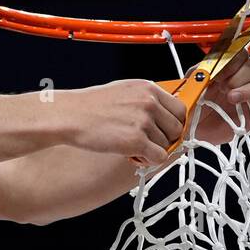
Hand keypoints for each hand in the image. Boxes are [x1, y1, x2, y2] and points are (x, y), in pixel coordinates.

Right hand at [59, 79, 187, 162]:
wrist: (70, 115)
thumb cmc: (90, 106)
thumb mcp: (124, 90)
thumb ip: (146, 99)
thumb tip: (163, 112)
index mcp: (148, 89)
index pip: (180, 109)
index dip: (173, 123)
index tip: (165, 131)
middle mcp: (149, 103)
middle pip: (177, 128)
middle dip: (165, 138)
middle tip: (148, 142)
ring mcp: (144, 122)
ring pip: (167, 145)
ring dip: (153, 150)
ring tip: (133, 148)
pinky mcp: (136, 141)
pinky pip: (159, 157)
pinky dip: (149, 160)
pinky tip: (135, 156)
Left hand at [193, 56, 249, 145]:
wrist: (190, 131)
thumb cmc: (190, 107)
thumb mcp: (188, 86)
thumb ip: (199, 73)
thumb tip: (209, 66)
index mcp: (227, 69)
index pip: (240, 54)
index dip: (233, 62)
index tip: (219, 74)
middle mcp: (242, 79)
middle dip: (240, 76)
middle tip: (224, 89)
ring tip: (234, 99)